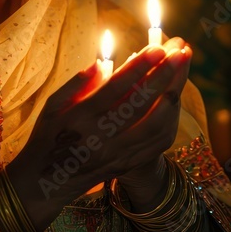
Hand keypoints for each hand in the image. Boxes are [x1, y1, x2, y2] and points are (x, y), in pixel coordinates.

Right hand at [6, 38, 190, 225]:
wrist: (47, 183)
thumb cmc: (49, 136)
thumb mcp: (53, 106)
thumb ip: (77, 83)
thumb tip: (102, 63)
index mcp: (80, 118)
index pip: (115, 89)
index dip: (138, 67)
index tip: (157, 48)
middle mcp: (101, 137)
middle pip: (140, 104)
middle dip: (164, 76)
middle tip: (180, 53)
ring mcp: (117, 154)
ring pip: (155, 125)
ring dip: (173, 95)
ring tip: (183, 70)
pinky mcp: (128, 165)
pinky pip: (157, 143)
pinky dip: (170, 118)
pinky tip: (176, 97)